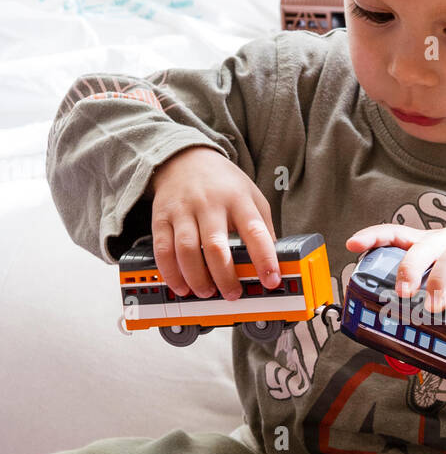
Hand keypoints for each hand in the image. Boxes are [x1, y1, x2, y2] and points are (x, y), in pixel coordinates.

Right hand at [148, 145, 281, 299]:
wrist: (185, 158)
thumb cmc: (223, 184)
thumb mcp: (252, 197)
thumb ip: (262, 228)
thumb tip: (275, 262)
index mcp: (238, 200)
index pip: (255, 231)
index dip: (265, 259)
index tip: (271, 280)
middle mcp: (210, 204)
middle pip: (216, 246)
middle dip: (225, 277)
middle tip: (233, 294)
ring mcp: (183, 211)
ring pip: (186, 250)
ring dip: (197, 278)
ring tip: (206, 292)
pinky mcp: (161, 218)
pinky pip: (163, 250)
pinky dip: (171, 273)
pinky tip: (181, 286)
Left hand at [345, 223, 445, 311]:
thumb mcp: (441, 289)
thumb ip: (420, 299)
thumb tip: (393, 327)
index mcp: (428, 245)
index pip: (396, 233)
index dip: (373, 236)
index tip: (353, 245)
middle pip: (423, 245)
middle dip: (409, 269)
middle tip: (403, 294)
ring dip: (441, 282)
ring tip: (436, 307)